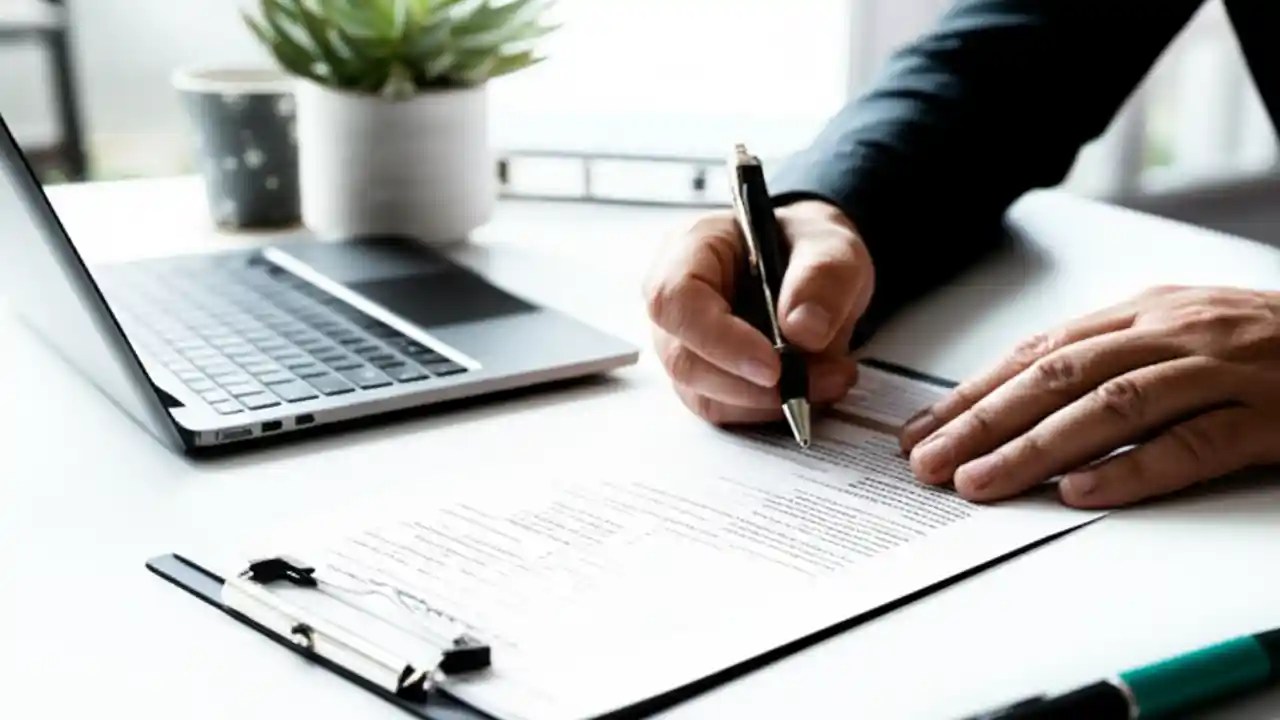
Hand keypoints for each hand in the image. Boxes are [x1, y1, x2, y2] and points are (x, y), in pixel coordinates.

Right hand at [643, 200, 873, 423]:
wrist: (814, 271)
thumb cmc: (807, 247)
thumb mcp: (832, 244)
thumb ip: (823, 276)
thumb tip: (803, 329)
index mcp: (691, 250)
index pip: (676, 300)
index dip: (718, 340)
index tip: (772, 366)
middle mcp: (676, 302)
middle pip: (684, 360)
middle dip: (754, 385)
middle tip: (822, 377)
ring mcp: (685, 345)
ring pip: (705, 395)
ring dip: (769, 402)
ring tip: (830, 378)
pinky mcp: (707, 379)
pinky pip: (727, 410)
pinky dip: (771, 409)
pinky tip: (811, 387)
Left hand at [900, 286, 1279, 507]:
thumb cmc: (1260, 342)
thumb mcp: (1174, 330)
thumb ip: (1105, 357)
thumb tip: (1015, 398)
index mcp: (1144, 311)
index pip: (1037, 354)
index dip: (973, 393)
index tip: (924, 431)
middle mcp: (1174, 333)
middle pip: (1059, 378)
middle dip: (984, 422)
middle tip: (930, 462)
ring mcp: (1223, 372)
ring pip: (1113, 408)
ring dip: (1037, 449)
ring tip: (983, 484)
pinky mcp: (1269, 415)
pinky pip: (1195, 445)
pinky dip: (1135, 472)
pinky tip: (1084, 493)